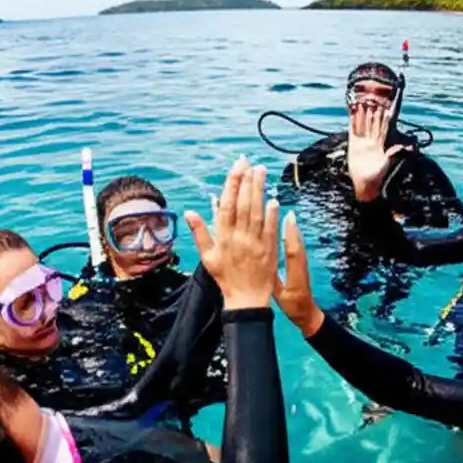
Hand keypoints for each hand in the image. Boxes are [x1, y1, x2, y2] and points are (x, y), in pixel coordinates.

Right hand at [187, 157, 279, 309]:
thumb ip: (200, 233)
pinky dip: (271, 213)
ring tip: (261, 171)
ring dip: (259, 190)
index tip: (236, 167)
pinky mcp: (269, 250)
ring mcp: (255, 243)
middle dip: (246, 181)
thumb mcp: (207, 257)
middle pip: (242, 204)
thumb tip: (189, 212)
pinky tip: (273, 199)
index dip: (231, 184)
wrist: (246, 300)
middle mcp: (238, 238)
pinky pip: (270, 228)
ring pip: (256, 212)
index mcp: (222, 237)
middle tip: (250, 162)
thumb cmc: (225, 278)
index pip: (226, 205)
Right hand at [273, 212, 323, 336]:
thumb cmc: (293, 307)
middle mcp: (301, 264)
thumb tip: (264, 266)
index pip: (293, 250)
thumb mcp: (280, 296)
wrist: (307, 313)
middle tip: (286, 211)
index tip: (287, 218)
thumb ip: (273, 281)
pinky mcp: (300, 264)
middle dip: (291, 226)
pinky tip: (286, 229)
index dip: (290, 234)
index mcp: (295, 272)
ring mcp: (302, 263)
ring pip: (297, 243)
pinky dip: (292, 237)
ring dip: (292, 229)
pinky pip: (296, 247)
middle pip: (296, 242)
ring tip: (286, 215)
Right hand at [347, 104, 406, 202]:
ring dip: (363, 114)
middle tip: (373, 100)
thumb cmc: (378, 175)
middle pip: (373, 124)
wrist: (365, 183)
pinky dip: (353, 121)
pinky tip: (353, 112)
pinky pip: (353, 130)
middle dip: (373, 113)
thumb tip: (402, 147)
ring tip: (363, 102)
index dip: (383, 119)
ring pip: (363, 125)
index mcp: (380, 144)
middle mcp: (372, 141)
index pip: (382, 128)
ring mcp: (362, 142)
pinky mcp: (353, 144)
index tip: (385, 109)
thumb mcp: (387, 163)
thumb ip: (393, 154)